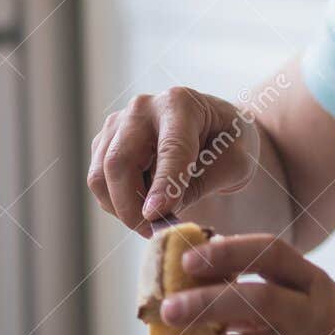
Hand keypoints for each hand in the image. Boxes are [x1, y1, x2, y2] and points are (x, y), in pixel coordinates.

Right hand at [86, 86, 261, 234]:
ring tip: (151, 223)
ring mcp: (118, 123)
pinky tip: (142, 208)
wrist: (216, 130)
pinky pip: (98, 181)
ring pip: (101, 175)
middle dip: (131, 205)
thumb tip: (157, 212)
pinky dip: (115, 203)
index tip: (157, 215)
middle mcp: (143, 107)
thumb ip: (202, 183)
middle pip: (120, 161)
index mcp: (181, 103)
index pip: (170, 148)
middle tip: (153, 231)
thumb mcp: (235, 163)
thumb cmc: (230, 145)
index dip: (163, 184)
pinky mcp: (105, 141)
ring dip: (122, 208)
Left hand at [156, 233, 334, 334]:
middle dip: (203, 302)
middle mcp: (315, 315)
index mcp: (316, 283)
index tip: (190, 258)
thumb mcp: (318, 301)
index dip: (228, 251)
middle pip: (254, 300)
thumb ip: (270, 291)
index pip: (272, 252)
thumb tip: (199, 282)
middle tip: (167, 308)